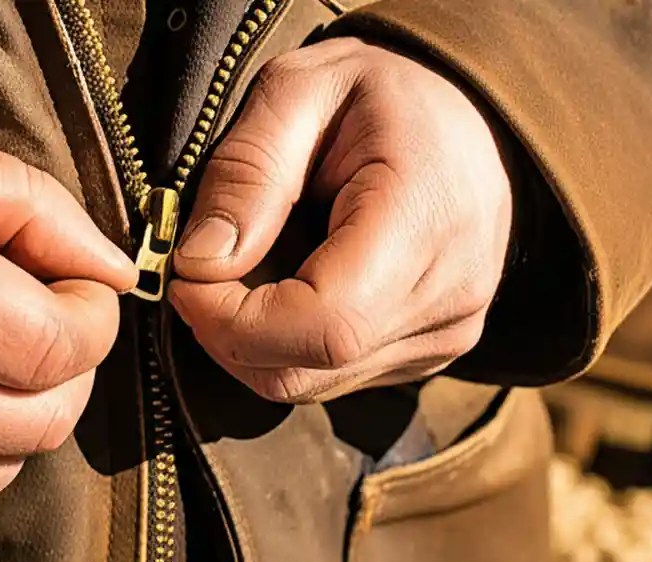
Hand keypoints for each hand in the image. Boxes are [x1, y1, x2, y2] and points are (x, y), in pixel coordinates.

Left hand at [170, 38, 511, 402]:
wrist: (465, 123)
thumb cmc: (381, 97)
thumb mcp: (300, 88)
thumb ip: (246, 172)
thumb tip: (201, 263)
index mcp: (425, 219)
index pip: (322, 325)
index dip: (232, 320)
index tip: (186, 276)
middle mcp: (450, 295)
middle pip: (305, 368)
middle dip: (227, 332)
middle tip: (203, 270)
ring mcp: (445, 335)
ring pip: (310, 383)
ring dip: (251, 339)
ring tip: (253, 263)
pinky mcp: (430, 355)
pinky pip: (332, 378)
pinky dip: (285, 345)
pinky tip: (290, 282)